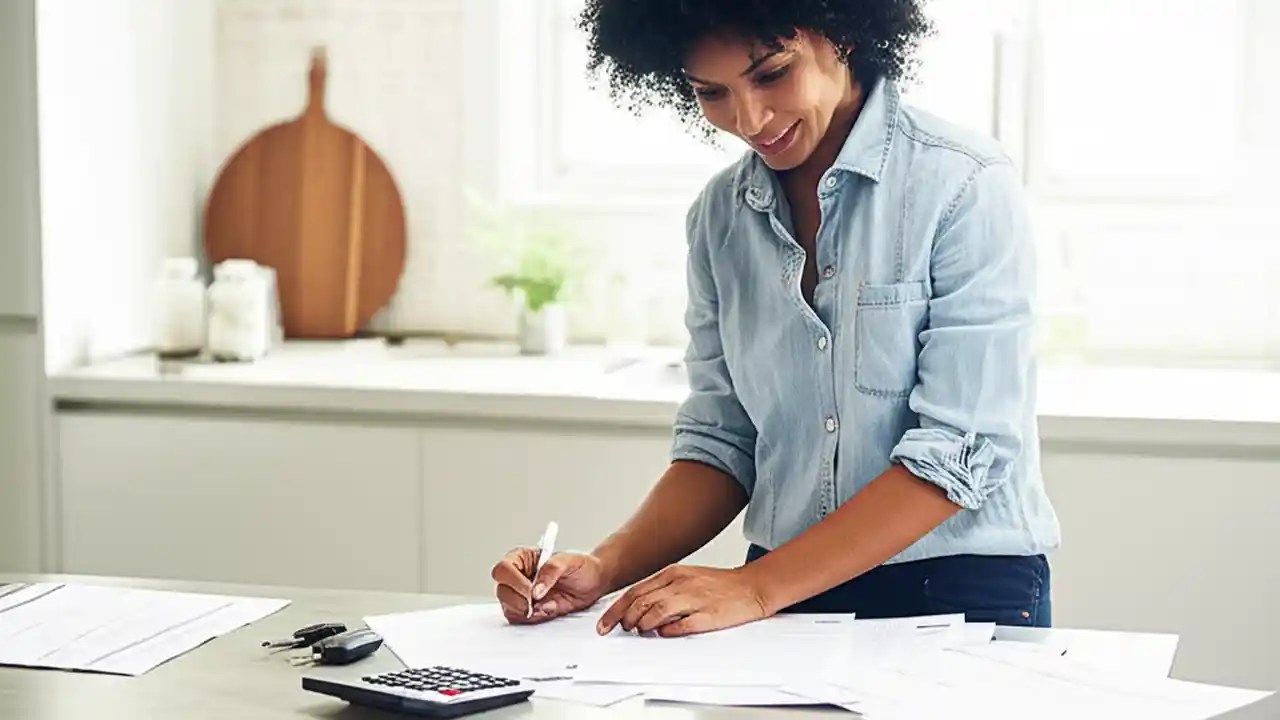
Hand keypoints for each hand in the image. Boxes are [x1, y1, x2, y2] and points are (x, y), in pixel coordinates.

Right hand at [491, 549, 609, 624]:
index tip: (530, 591)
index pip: (503, 569)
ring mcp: (520, 595)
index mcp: (522, 559)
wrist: (593, 583)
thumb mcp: (568, 561)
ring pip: (508, 607)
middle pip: (502, 591)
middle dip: (518, 600)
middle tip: (537, 603)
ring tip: (547, 606)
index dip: (514, 582)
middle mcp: (517, 577)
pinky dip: (532, 619)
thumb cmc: (581, 567)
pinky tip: (547, 611)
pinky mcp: (527, 611)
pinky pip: (519, 619)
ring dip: (525, 611)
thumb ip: (550, 571)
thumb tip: (535, 590)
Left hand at [595, 564, 770, 637]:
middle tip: (621, 630)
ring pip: (657, 612)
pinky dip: (668, 631)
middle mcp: (681, 584)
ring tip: (640, 632)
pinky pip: (682, 625)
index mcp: (673, 574)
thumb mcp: (686, 579)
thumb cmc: (718, 586)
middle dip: (625, 619)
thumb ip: (662, 592)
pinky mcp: (708, 615)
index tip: (604, 624)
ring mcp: (694, 599)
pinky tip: (663, 634)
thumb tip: (638, 610)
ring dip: (643, 625)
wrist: (752, 586)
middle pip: (641, 602)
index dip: (615, 610)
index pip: (635, 592)